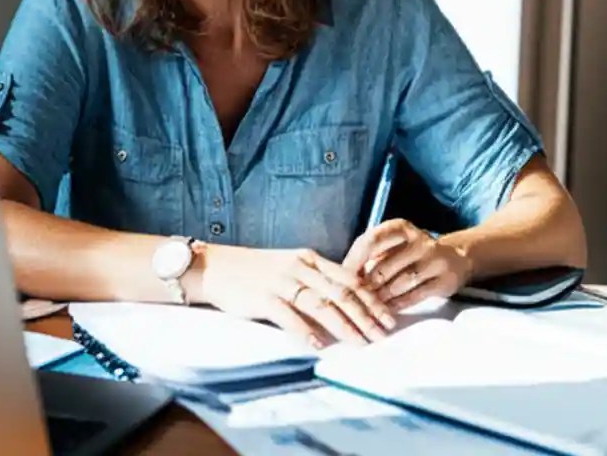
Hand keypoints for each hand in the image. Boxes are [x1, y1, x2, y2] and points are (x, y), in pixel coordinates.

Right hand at [191, 244, 394, 346]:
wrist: (217, 267)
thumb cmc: (256, 271)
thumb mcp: (291, 267)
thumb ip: (317, 281)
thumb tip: (347, 305)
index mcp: (311, 259)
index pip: (351, 279)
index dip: (373, 300)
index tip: (389, 319)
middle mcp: (300, 268)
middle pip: (342, 293)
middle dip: (366, 316)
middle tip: (383, 335)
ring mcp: (282, 282)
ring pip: (322, 305)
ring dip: (345, 327)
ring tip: (361, 344)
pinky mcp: (264, 298)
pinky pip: (290, 316)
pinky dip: (306, 332)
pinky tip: (319, 346)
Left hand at [342, 219, 472, 311]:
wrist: (457, 258)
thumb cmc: (412, 253)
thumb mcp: (393, 245)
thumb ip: (371, 254)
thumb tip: (344, 273)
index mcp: (401, 228)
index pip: (372, 240)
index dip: (355, 259)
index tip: (342, 275)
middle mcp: (420, 241)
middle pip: (384, 266)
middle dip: (366, 285)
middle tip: (351, 299)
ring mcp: (435, 260)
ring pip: (400, 283)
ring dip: (380, 298)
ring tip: (366, 308)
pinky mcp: (444, 281)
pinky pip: (416, 296)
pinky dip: (398, 305)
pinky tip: (386, 312)